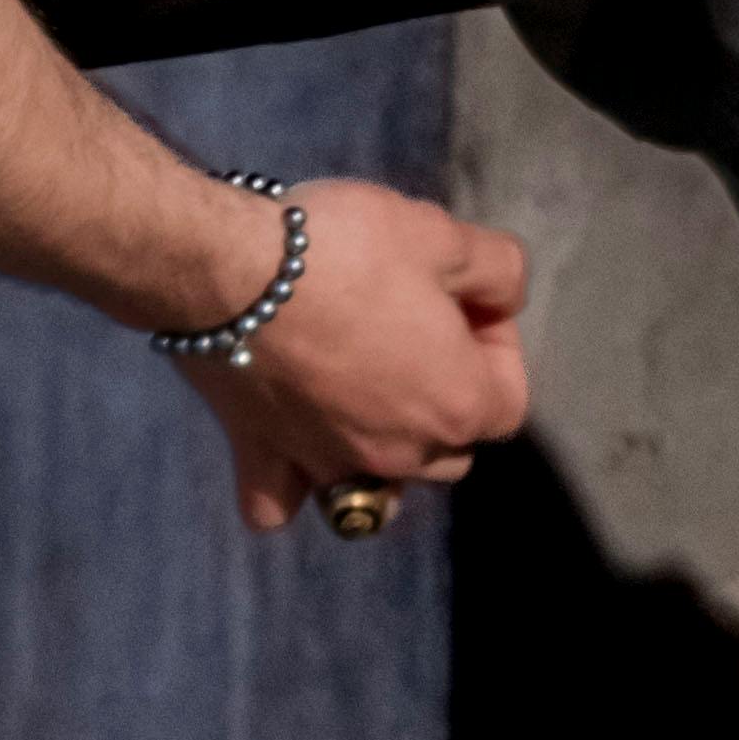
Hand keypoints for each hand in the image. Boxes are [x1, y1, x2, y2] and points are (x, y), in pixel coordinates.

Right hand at [179, 178, 532, 535]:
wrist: (229, 268)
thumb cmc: (347, 249)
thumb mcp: (442, 234)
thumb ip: (497, 270)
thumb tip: (504, 297)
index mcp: (456, 403)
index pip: (509, 401)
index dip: (495, 348)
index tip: (460, 301)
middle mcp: (400, 453)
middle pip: (450, 452)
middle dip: (443, 400)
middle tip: (410, 334)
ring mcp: (328, 464)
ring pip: (376, 492)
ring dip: (381, 459)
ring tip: (362, 405)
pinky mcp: (261, 458)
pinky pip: (279, 504)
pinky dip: (289, 489)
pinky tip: (288, 453)